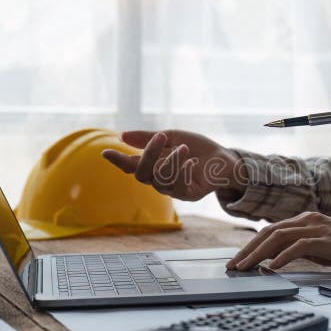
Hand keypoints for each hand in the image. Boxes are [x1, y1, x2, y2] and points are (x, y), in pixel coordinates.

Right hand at [101, 130, 244, 200]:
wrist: (224, 158)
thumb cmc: (197, 147)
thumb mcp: (172, 137)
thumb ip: (148, 138)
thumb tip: (122, 135)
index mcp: (153, 166)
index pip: (131, 166)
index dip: (118, 160)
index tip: (106, 152)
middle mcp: (160, 180)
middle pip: (142, 174)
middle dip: (149, 154)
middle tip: (161, 136)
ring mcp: (174, 189)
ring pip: (161, 180)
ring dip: (171, 161)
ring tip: (184, 148)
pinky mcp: (189, 194)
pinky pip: (179, 187)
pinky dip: (184, 171)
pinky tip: (192, 161)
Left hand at [226, 212, 330, 272]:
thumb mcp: (313, 248)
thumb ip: (293, 248)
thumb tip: (268, 259)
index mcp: (302, 220)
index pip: (270, 230)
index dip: (251, 244)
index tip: (237, 259)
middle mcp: (307, 220)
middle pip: (269, 232)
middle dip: (248, 249)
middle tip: (234, 265)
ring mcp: (316, 228)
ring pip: (279, 237)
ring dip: (259, 253)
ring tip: (246, 267)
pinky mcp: (325, 239)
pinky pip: (299, 246)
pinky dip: (283, 256)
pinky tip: (273, 266)